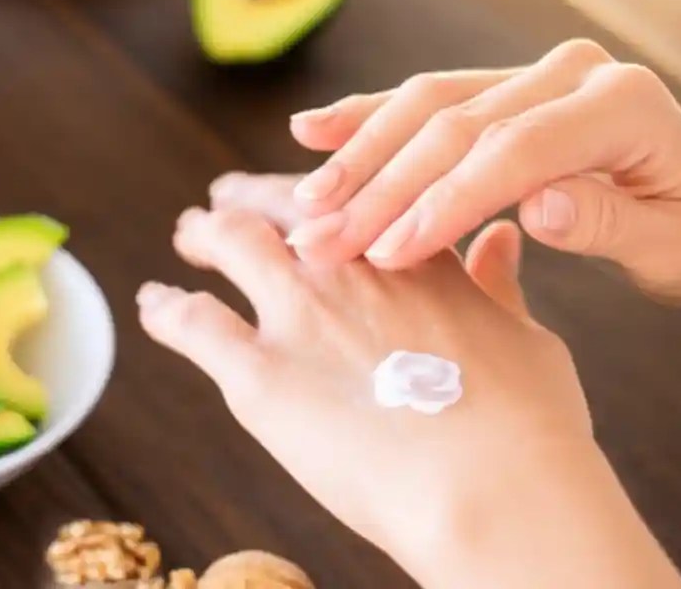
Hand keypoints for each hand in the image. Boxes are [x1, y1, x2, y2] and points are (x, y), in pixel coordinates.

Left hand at [137, 181, 680, 587]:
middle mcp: (349, 267)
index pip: (355, 198)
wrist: (492, 486)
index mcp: (414, 254)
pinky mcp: (256, 374)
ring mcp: (298, 314)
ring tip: (188, 236)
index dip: (325, 193)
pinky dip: (164, 309)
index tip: (309, 196)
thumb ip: (500, 286)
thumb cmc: (528, 426)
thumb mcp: (526, 338)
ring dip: (202, 233)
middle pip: (280, 204)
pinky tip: (152, 304)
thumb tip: (499, 242)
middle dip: (249, 196)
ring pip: (226, 244)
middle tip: (226, 200)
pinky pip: (190, 323)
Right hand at [285, 39, 680, 303]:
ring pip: (430, 104)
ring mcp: (539, 74)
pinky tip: (319, 132)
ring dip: (362, 155)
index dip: (443, 203)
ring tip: (307, 200)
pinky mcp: (513, 89)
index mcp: (621, 104)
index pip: (511, 151)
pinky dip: (374, 119)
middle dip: (382, 185)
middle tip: (323, 238)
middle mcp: (575, 73)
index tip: (386, 255)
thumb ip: (608, 225)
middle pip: (456, 122)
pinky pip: (433, 100)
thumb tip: (534, 209)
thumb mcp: (675, 250)